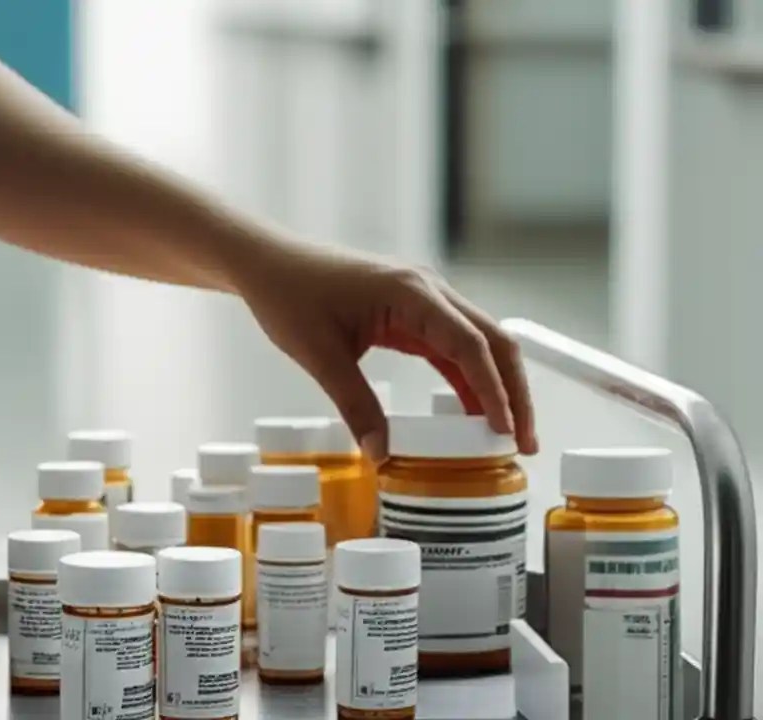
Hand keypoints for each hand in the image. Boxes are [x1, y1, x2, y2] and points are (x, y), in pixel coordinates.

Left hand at [231, 241, 535, 460]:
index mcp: (411, 292)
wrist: (268, 263)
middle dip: (514, 393)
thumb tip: (382, 454)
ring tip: (507, 437)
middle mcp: (428, 290)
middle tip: (524, 443)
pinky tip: (473, 415)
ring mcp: (423, 299)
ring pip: (478, 345)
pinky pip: (451, 347)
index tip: (505, 431)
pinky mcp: (411, 312)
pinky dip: (467, 379)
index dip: (493, 390)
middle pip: (492, 342)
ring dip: (496, 387)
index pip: (470, 344)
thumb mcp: (320, 355)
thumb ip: (354, 404)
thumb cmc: (289, 296)